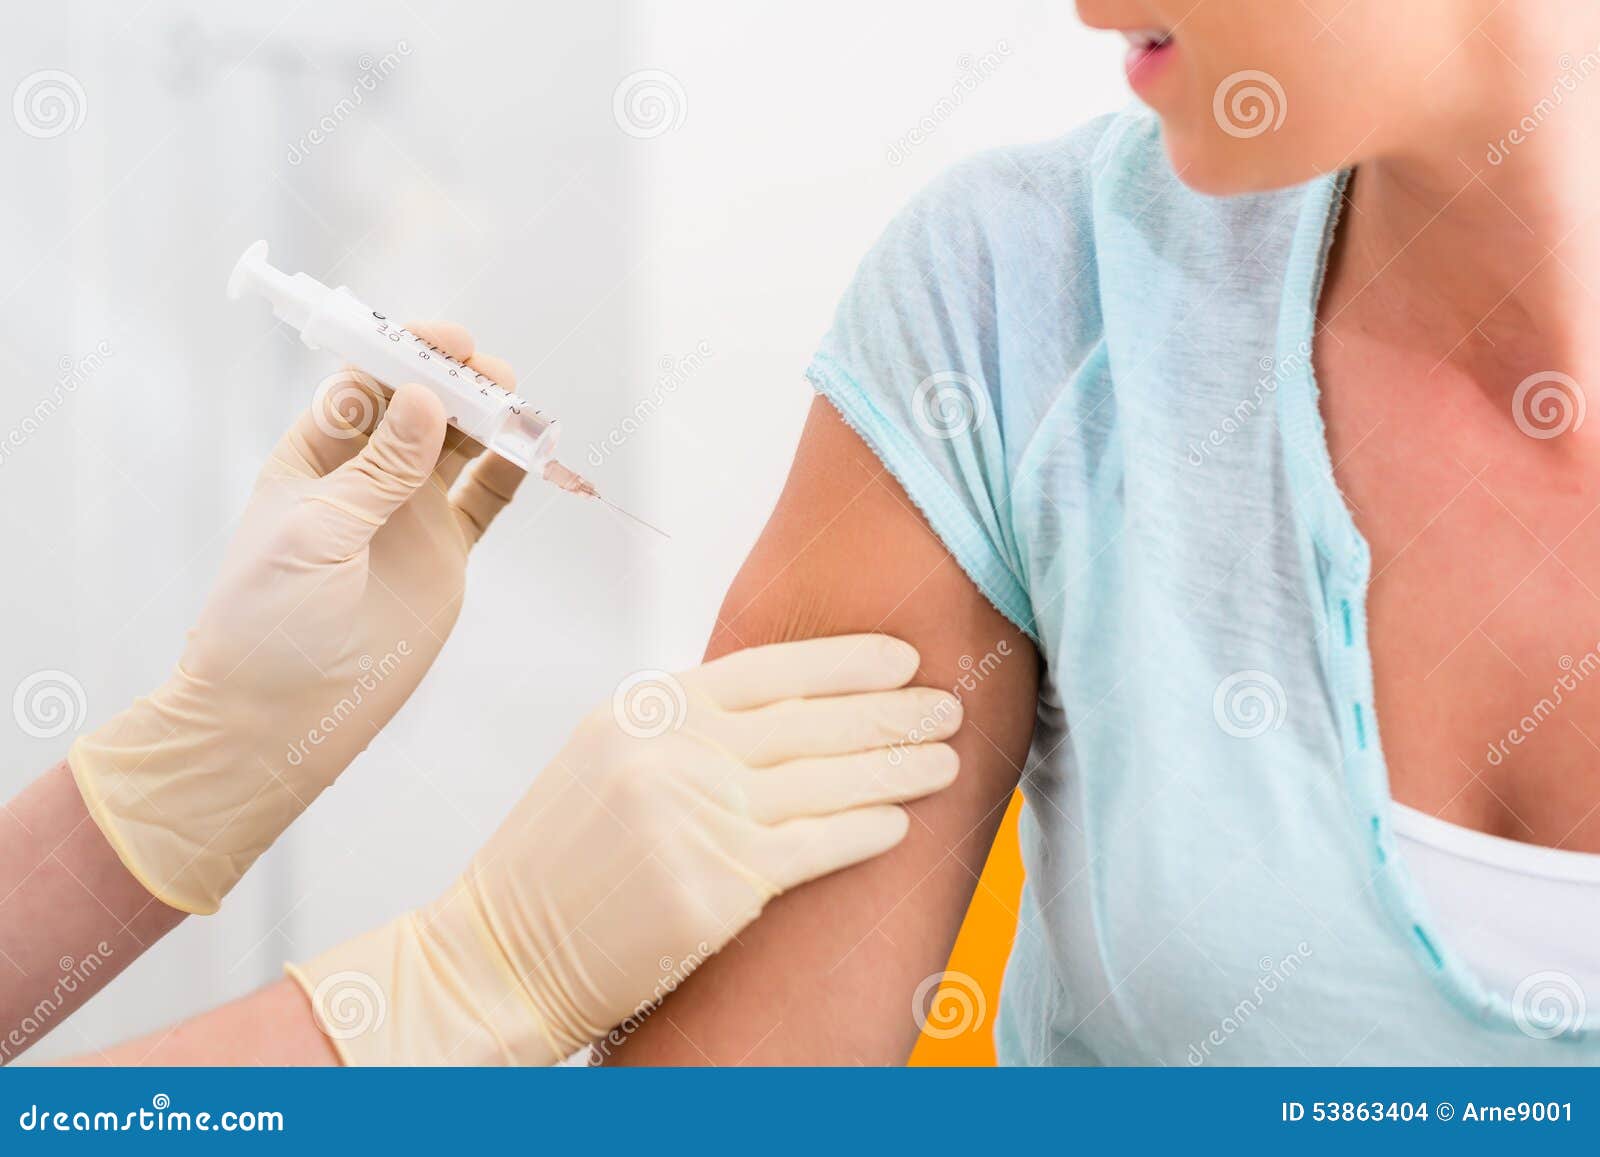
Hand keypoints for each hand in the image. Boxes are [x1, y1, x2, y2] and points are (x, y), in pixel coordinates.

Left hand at [70, 322, 524, 914]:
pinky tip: (532, 450)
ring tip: (520, 409)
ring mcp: (409, 514)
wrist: (277, 720)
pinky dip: (510, 472)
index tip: (447, 342)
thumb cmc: (269, 624)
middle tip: (493, 376)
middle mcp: (366, 476)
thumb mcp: (315, 536)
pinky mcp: (445, 555)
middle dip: (457, 381)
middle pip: (421, 406)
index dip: (406, 355)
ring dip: (489, 419)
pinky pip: (485, 500)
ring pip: (459, 446)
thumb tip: (424, 400)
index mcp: (316, 456)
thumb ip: (375, 471)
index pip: (367, 385)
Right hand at [287, 635, 962, 1064]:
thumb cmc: (552, 864)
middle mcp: (671, 751)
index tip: (900, 658)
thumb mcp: (604, 759)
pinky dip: (864, 830)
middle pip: (809, 721)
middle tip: (949, 701)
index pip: (767, 668)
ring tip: (947, 758)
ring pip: (824, 781)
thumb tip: (781, 713)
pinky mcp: (714, 888)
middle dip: (890, 711)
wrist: (495, 955)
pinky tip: (902, 823)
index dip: (844, 661)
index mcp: (644, 709)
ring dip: (896, 767)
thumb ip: (683, 729)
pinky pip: (813, 847)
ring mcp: (693, 817)